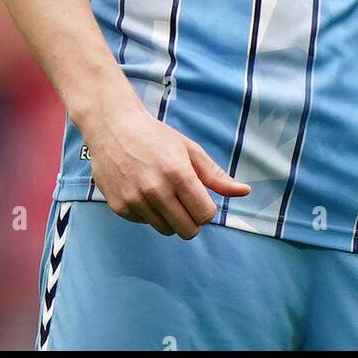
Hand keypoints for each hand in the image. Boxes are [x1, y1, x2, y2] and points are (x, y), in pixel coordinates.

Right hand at [80, 99, 250, 237]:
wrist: (113, 127)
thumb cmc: (155, 136)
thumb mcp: (189, 150)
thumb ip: (216, 175)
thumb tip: (244, 192)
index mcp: (178, 174)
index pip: (205, 214)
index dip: (206, 209)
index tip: (199, 197)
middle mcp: (156, 190)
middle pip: (187, 230)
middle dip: (192, 220)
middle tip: (185, 202)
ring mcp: (135, 201)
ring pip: (166, 230)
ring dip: (170, 218)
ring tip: (163, 194)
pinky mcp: (119, 207)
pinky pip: (145, 223)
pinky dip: (149, 213)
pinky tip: (143, 191)